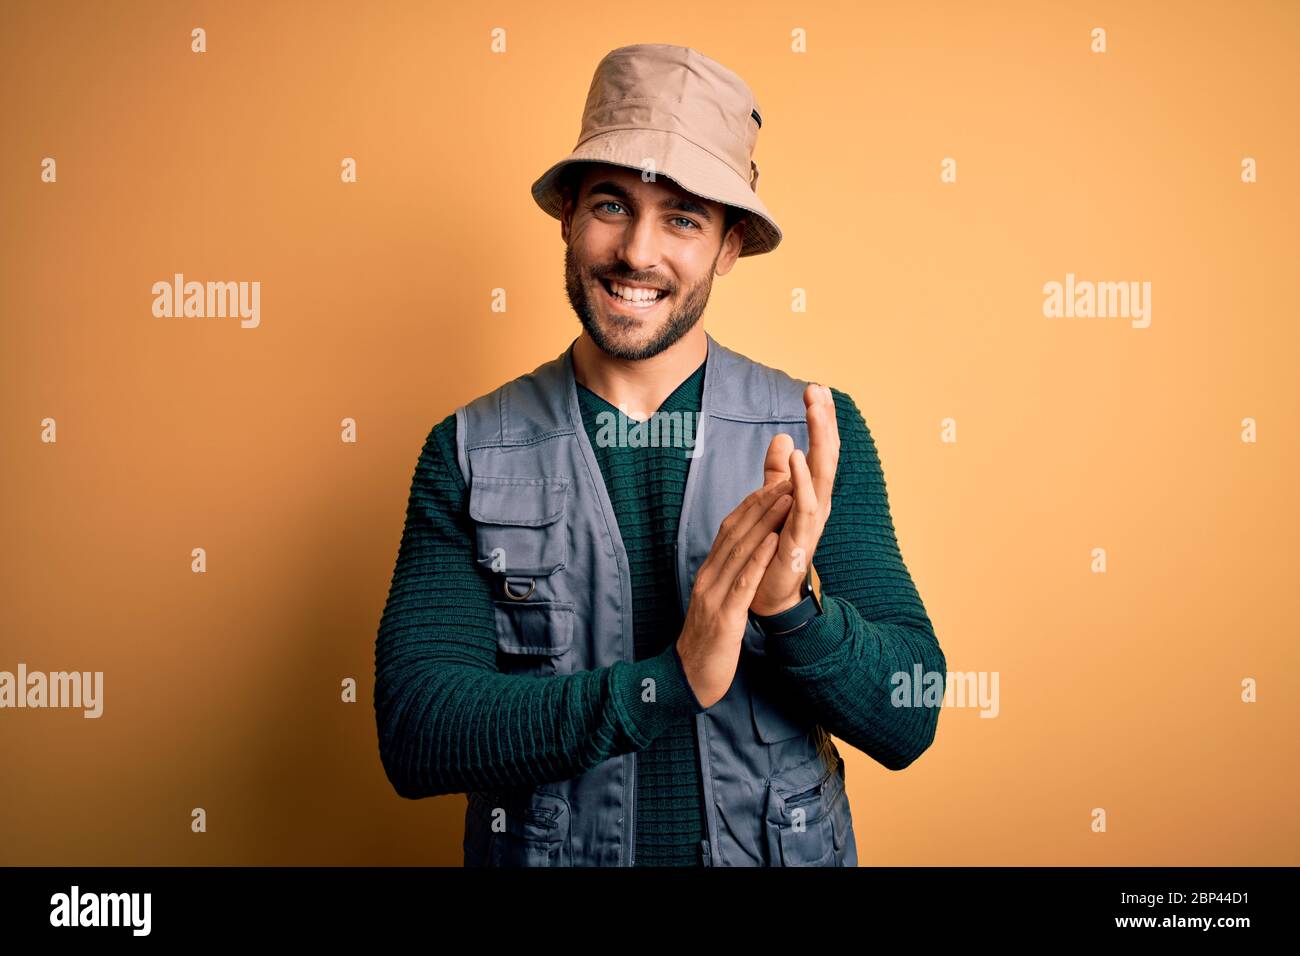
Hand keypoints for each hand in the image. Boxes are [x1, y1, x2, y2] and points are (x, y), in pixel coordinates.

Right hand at [675, 479, 793, 707]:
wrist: (686, 679)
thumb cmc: (707, 644)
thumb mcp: (717, 605)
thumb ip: (728, 579)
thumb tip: (745, 558)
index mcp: (708, 573)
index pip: (730, 530)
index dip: (752, 505)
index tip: (774, 484)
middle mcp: (708, 577)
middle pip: (736, 533)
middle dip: (762, 504)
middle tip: (787, 479)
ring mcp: (713, 596)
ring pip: (740, 551)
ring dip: (765, 523)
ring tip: (787, 499)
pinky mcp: (723, 617)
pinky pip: (742, 583)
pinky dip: (758, 560)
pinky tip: (773, 542)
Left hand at [750, 383, 839, 615]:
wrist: (769, 593)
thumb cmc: (774, 547)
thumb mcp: (773, 500)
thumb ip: (776, 472)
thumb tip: (782, 438)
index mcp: (811, 491)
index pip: (819, 447)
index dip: (820, 419)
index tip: (816, 388)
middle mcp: (817, 501)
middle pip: (826, 453)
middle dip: (823, 420)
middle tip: (818, 389)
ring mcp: (812, 518)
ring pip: (822, 472)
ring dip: (819, 439)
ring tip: (814, 409)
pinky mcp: (801, 536)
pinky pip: (805, 503)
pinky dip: (803, 479)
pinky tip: (798, 456)